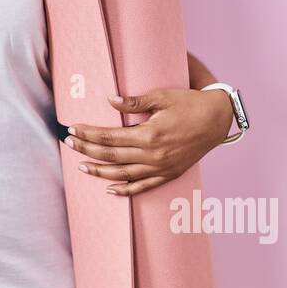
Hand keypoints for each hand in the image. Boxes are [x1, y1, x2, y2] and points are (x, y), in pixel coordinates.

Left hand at [63, 88, 233, 195]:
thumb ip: (134, 101)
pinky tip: (110, 188)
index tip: (72, 129)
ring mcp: (161, 168)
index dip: (88, 134)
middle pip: (111, 155)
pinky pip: (143, 186)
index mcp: (149, 134)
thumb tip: (109, 100)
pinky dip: (125, 190)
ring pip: (123, 174)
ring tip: (81, 166)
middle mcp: (153, 155)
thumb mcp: (162, 97)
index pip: (109, 137)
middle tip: (68, 144)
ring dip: (99, 170)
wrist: (218, 120)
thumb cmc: (189, 104)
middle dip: (86, 150)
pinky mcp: (169, 174)